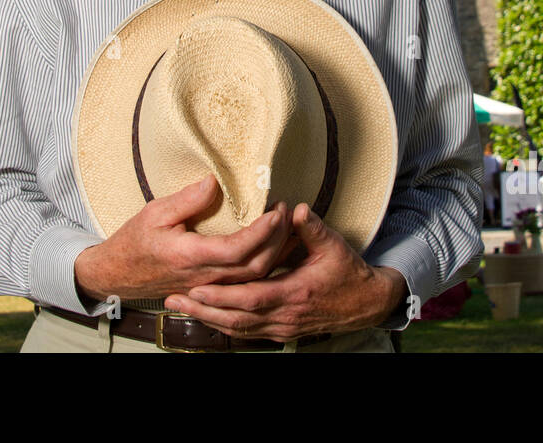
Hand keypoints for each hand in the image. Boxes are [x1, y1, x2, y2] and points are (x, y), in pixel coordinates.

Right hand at [74, 175, 293, 301]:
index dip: (261, 232)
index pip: (236, 250)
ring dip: (276, 254)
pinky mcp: (211, 289)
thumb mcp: (155, 213)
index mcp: (189, 256)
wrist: (118, 274)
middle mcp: (203, 276)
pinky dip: (265, 266)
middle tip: (286, 211)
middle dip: (277, 240)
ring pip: (254, 279)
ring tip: (287, 226)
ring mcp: (208, 286)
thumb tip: (214, 181)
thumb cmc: (135, 241)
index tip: (276, 211)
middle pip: (254, 267)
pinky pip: (245, 282)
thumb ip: (186, 199)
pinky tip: (275, 248)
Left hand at [164, 202, 407, 340]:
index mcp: (294, 294)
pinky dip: (226, 327)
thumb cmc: (349, 273)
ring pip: (239, 329)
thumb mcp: (334, 246)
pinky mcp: (282, 332)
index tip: (196, 288)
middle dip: (204, 310)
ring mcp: (283, 328)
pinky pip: (248, 334)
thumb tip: (296, 209)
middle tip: (175, 299)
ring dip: (209, 320)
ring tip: (182, 308)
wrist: (366, 304)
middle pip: (237, 318)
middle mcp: (284, 316)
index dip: (222, 296)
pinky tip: (209, 319)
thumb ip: (312, 228)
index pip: (250, 299)